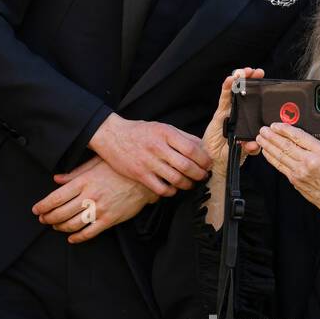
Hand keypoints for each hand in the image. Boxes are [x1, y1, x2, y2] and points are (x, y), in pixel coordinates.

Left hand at [31, 155, 153, 242]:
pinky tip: (72, 238)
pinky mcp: (109, 219)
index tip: (36, 209)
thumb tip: (57, 179)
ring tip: (55, 226)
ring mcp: (100, 209)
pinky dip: (78, 237)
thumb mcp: (95, 164)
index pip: (56, 197)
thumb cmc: (118, 169)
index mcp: (83, 182)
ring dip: (60, 227)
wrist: (143, 180)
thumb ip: (75, 173)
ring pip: (73, 224)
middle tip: (43, 219)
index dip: (43, 206)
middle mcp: (89, 197)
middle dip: (48, 218)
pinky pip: (90, 232)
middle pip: (61, 212)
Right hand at [88, 112, 209, 196]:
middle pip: (186, 166)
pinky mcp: (140, 175)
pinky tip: (174, 188)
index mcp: (165, 133)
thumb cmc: (139, 132)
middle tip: (203, 176)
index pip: (192, 149)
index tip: (208, 164)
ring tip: (190, 183)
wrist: (112, 136)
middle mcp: (157, 148)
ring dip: (188, 184)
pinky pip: (161, 189)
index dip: (204, 159)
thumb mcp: (162, 127)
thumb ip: (182, 137)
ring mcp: (148, 163)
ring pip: (176, 179)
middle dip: (199, 174)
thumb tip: (202, 147)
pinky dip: (172, 191)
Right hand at [202, 67, 264, 174]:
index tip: (268, 82)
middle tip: (257, 72)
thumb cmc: (231, 155)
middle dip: (250, 79)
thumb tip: (255, 143)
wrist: (216, 163)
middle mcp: (238, 113)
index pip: (254, 101)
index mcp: (247, 119)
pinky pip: (223, 100)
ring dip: (238, 80)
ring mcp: (227, 113)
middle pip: (243, 92)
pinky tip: (230, 80)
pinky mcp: (218, 115)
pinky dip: (226, 88)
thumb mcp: (246, 152)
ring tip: (243, 72)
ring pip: (233, 92)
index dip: (259, 90)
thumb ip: (252, 147)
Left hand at [257, 122, 319, 264]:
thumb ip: (315, 146)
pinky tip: (266, 152)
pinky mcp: (295, 180)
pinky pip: (280, 166)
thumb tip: (296, 136)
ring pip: (280, 155)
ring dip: (268, 145)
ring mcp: (301, 172)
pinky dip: (271, 158)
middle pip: (286, 145)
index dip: (284, 129)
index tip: (276, 124)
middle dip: (271, 136)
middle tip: (263, 130)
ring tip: (261, 139)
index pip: (298, 136)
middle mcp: (311, 161)